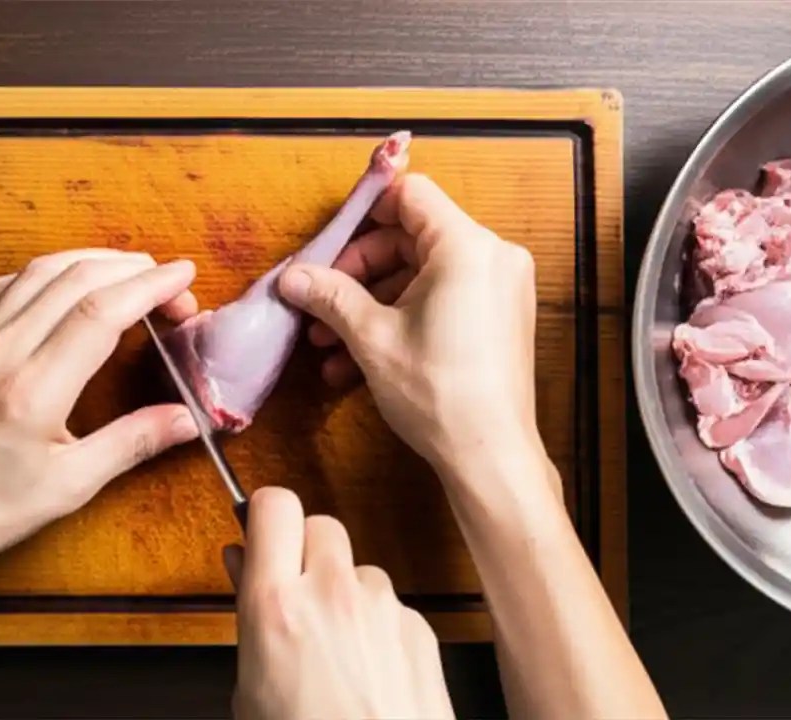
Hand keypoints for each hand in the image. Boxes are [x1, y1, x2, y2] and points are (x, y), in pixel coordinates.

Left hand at [0, 248, 201, 584]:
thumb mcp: (67, 488)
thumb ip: (131, 444)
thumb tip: (188, 420)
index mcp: (33, 390)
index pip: (101, 311)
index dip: (150, 285)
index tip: (184, 277)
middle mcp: (2, 353)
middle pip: (76, 278)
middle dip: (133, 269)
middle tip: (172, 286)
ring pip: (40, 272)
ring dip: (93, 260)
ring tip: (132, 271)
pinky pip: (9, 287)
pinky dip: (50, 272)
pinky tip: (70, 283)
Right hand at [224, 487, 453, 719]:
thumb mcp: (250, 692)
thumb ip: (249, 615)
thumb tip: (242, 564)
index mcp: (276, 607)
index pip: (273, 505)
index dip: (264, 516)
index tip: (260, 532)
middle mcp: (333, 594)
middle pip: (320, 522)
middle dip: (305, 550)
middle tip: (295, 592)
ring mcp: (382, 607)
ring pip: (359, 567)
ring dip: (344, 593)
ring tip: (334, 652)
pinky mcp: (419, 627)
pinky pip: (391, 605)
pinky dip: (378, 626)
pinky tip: (369, 673)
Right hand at [276, 174, 549, 491]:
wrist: (489, 454)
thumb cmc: (437, 391)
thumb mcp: (371, 337)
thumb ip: (330, 295)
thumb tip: (291, 276)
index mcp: (466, 247)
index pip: (410, 195)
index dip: (364, 213)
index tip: (329, 244)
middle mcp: (492, 257)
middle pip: (411, 236)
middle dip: (358, 270)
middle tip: (318, 301)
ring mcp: (499, 288)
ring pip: (421, 275)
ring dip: (370, 302)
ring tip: (326, 341)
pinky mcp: (497, 317)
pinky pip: (441, 299)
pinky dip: (401, 318)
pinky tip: (356, 359)